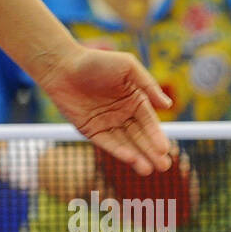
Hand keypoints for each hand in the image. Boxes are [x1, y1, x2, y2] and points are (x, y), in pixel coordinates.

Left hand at [39, 46, 172, 175]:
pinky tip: (130, 159)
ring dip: (137, 156)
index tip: (165, 149)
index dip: (157, 135)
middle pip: (139, 136)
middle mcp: (122, 113)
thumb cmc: (96, 61)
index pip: (149, 121)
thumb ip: (148, 85)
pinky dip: (118, 151)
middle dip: (151, 151)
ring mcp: (106, 123)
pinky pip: (107, 143)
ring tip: (148, 170)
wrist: (62, 65)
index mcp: (134, 99)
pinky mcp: (90, 130)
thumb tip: (168, 105)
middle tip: (163, 166)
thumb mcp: (128, 67)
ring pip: (125, 143)